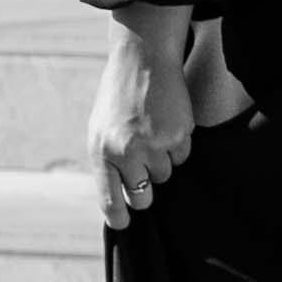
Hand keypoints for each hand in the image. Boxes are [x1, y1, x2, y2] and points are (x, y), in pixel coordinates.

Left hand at [88, 10, 197, 227]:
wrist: (142, 57)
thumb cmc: (118, 97)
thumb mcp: (100, 130)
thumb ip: (108, 163)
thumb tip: (119, 199)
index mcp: (101, 152)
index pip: (110, 201)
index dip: (119, 218)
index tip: (125, 223)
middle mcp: (126, 151)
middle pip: (143, 197)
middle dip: (145, 191)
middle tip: (143, 172)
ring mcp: (154, 143)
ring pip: (165, 175)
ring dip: (161, 160)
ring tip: (152, 131)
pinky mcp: (178, 133)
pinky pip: (181, 156)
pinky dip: (177, 144)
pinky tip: (166, 122)